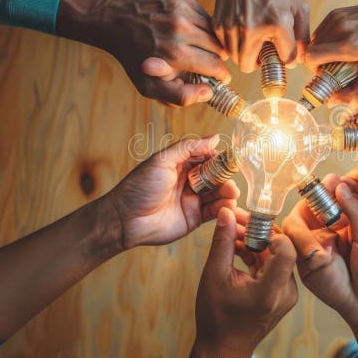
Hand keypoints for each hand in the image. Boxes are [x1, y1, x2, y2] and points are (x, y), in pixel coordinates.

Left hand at [57, 0, 229, 105]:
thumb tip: (209, 92)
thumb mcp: (150, 87)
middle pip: (219, 47)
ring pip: (214, 29)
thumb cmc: (133, 57)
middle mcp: (180, 28)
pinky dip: (200, 24)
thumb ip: (180, 96)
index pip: (217, 66)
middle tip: (207, 63)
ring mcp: (181, 8)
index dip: (221, 75)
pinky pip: (204, 13)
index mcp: (176, 53)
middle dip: (217, 58)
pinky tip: (186, 29)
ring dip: (210, 40)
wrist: (112, 20)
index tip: (221, 78)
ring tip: (196, 47)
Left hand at [106, 135, 239, 247]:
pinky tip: (228, 205)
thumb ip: (188, 147)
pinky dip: (223, 208)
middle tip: (231, 180)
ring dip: (227, 192)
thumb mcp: (162, 160)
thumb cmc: (139, 187)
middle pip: (214, 177)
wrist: (126, 220)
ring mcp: (192, 200)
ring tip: (232, 193)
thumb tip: (214, 138)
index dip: (219, 159)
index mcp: (181, 165)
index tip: (231, 160)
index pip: (206, 158)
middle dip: (225, 177)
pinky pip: (213, 212)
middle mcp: (188, 181)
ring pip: (217, 194)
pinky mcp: (194, 218)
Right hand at [192, 208, 297, 357]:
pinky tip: (238, 248)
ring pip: (277, 256)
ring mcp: (287, 294)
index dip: (271, 232)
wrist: (224, 347)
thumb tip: (227, 213)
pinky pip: (274, 266)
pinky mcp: (282, 294)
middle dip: (258, 232)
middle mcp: (285, 293)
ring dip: (256, 242)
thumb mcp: (213, 276)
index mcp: (270, 291)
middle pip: (282, 249)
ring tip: (233, 233)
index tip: (249, 223)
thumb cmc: (217, 319)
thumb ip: (222, 242)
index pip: (286, 251)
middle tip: (236, 220)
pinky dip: (257, 255)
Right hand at [213, 0, 309, 71]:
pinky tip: (241, 31)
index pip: (286, 59)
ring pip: (235, 59)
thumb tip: (298, 61)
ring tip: (252, 39)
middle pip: (249, 66)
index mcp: (278, 24)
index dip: (286, 57)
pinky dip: (233, 44)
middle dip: (256, 62)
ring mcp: (232, 28)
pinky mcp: (219, 25)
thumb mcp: (298, 8)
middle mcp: (252, 29)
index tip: (283, 51)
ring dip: (244, 54)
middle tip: (262, 50)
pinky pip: (225, 48)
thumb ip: (303, 36)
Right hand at [282, 175, 357, 349]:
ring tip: (324, 243)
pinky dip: (300, 244)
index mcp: (343, 222)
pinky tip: (317, 254)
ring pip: (294, 223)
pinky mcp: (302, 262)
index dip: (327, 186)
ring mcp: (311, 245)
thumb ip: (355, 210)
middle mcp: (324, 230)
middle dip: (312, 199)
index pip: (328, 197)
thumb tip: (339, 183)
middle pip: (306, 206)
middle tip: (322, 197)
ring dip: (305, 227)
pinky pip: (290, 245)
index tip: (331, 180)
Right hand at [305, 0, 357, 100]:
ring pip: (314, 39)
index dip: (313, 69)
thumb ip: (355, 90)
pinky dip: (324, 39)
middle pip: (310, 49)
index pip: (312, 57)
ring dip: (319, 50)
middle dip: (316, 62)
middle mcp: (341, 29)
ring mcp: (338, 18)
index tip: (324, 74)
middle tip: (330, 68)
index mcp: (350, 46)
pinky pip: (321, 29)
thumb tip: (332, 102)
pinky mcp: (339, 12)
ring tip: (335, 57)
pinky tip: (338, 45)